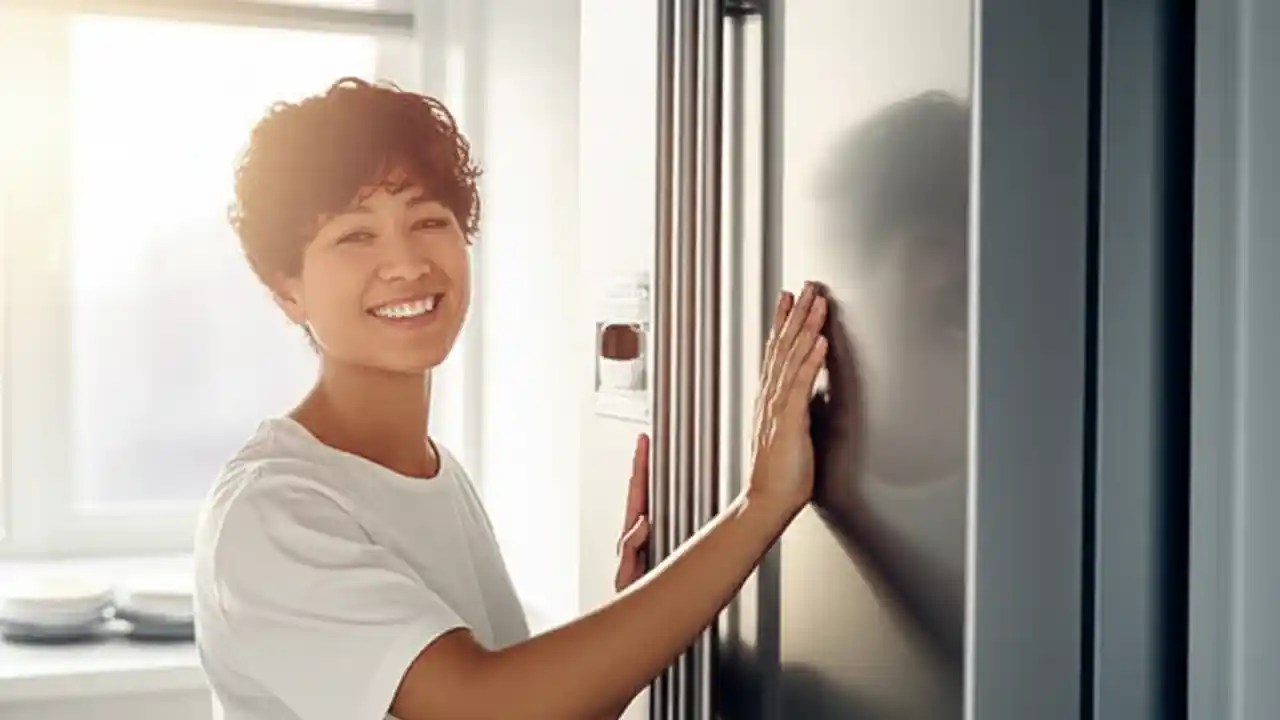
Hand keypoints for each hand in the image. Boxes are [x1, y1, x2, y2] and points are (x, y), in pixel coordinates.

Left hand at [614, 433, 650, 591]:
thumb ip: (631, 550)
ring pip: (646, 504)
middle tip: (645, 442)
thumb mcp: (627, 577)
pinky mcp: (657, 548)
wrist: (638, 625)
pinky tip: (658, 493)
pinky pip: (654, 519)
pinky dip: (654, 502)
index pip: (637, 494)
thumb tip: (642, 522)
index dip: (639, 468)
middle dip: (642, 466)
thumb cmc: (629, 605)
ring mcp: (645, 540)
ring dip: (646, 480)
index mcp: (632, 537)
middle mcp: (637, 535)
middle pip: (640, 492)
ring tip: (647, 455)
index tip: (643, 444)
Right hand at [746, 282, 828, 515]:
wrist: (767, 501)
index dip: (782, 322)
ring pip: (791, 358)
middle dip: (795, 314)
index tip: (788, 298)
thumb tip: (801, 393)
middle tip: (805, 287)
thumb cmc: (780, 475)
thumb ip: (792, 411)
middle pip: (782, 347)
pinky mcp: (789, 421)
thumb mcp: (788, 433)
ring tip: (816, 302)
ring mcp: (778, 407)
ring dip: (805, 327)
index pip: (775, 352)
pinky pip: (800, 384)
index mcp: (770, 399)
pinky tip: (819, 341)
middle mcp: (771, 397)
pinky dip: (810, 360)